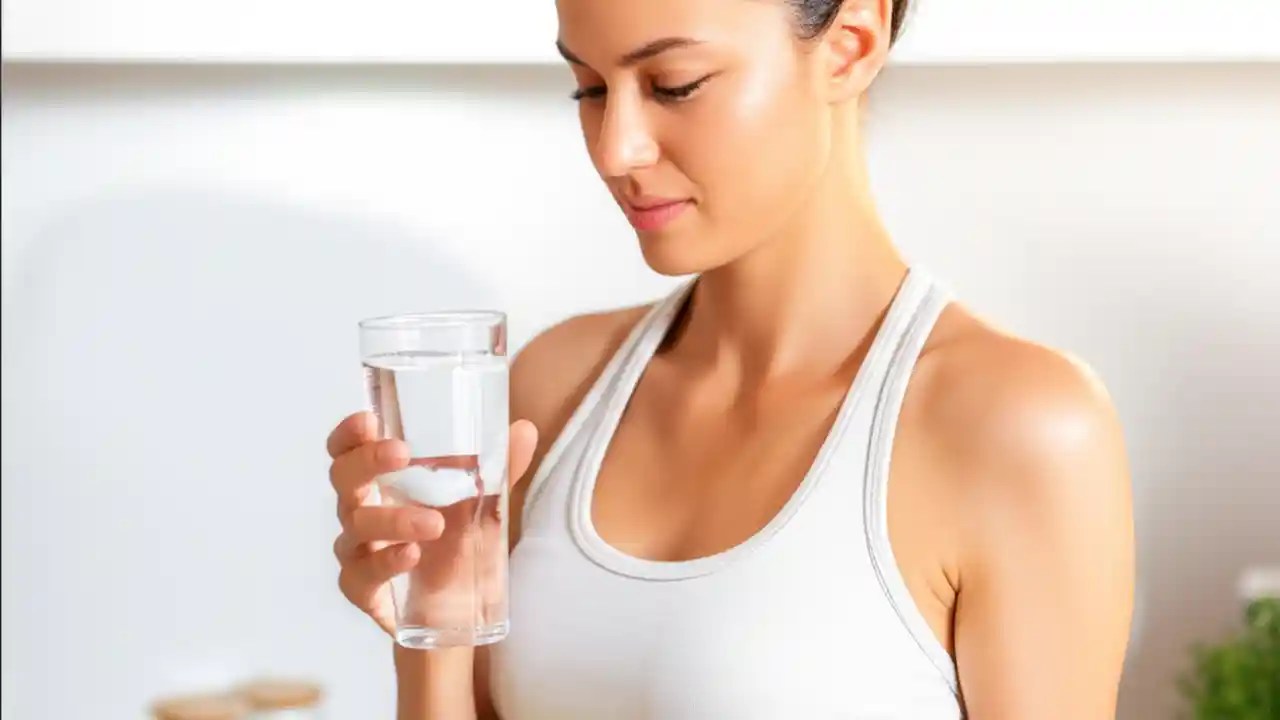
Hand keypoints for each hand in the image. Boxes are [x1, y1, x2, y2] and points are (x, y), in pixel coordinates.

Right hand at [327, 411, 537, 636]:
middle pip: (344, 478)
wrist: (455, 610)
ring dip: (393, 520)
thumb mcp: (483, 501)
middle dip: (367, 461)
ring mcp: (359, 550)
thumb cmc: (456, 540)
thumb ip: (501, 467)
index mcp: (381, 482)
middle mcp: (361, 510)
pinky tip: (411, 556)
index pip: (349, 450)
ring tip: (434, 524)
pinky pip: (362, 575)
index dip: (350, 434)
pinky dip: (386, 562)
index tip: (369, 420)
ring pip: (357, 526)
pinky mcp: (364, 589)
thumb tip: (525, 430)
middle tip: (401, 453)